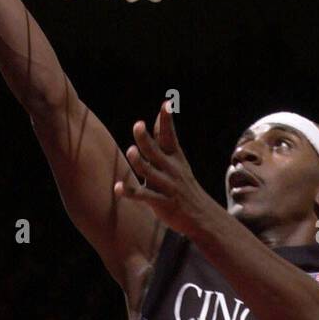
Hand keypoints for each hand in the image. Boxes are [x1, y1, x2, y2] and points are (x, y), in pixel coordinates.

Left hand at [117, 101, 217, 238]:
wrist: (201, 216)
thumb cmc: (184, 185)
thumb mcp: (178, 161)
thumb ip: (164, 141)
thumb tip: (158, 117)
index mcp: (175, 158)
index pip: (169, 136)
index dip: (166, 121)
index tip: (166, 104)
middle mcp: (170, 169)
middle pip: (155, 151)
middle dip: (146, 138)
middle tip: (138, 125)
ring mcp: (165, 186)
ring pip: (149, 172)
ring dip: (139, 161)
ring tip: (131, 151)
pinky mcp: (160, 202)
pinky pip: (143, 196)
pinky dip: (129, 192)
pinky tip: (117, 188)